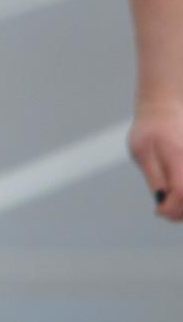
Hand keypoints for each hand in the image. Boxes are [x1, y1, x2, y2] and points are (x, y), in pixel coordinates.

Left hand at [129, 100, 182, 220]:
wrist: (165, 109)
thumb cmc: (150, 131)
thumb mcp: (142, 152)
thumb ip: (155, 177)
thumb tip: (162, 202)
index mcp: (177, 156)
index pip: (181, 191)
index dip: (171, 208)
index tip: (158, 211)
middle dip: (180, 211)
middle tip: (164, 212)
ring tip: (171, 206)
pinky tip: (178, 199)